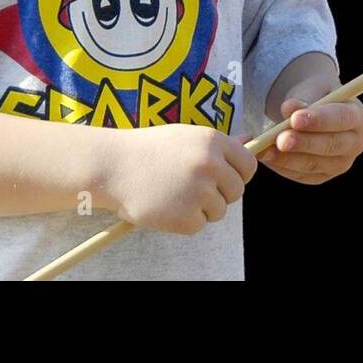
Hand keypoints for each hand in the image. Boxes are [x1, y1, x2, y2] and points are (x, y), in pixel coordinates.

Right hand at [107, 124, 256, 234]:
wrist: (112, 166)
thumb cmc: (148, 150)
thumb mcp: (185, 137)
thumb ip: (218, 145)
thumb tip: (250, 140)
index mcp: (212, 141)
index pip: (248, 165)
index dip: (238, 174)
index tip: (223, 178)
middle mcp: (210, 165)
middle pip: (236, 191)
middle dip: (220, 193)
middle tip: (192, 188)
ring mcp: (199, 192)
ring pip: (219, 210)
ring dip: (201, 208)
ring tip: (174, 194)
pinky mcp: (186, 217)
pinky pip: (198, 225)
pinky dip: (184, 221)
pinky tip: (166, 205)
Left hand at [258, 96, 362, 184]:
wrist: (313, 111)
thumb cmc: (315, 96)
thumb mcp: (310, 89)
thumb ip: (302, 98)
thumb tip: (288, 109)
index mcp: (356, 116)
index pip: (341, 118)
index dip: (319, 120)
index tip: (295, 118)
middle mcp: (354, 143)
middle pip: (330, 146)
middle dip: (303, 143)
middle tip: (280, 139)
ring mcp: (339, 163)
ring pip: (313, 164)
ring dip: (286, 158)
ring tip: (264, 149)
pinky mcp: (321, 176)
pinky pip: (300, 174)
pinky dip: (281, 166)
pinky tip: (265, 156)